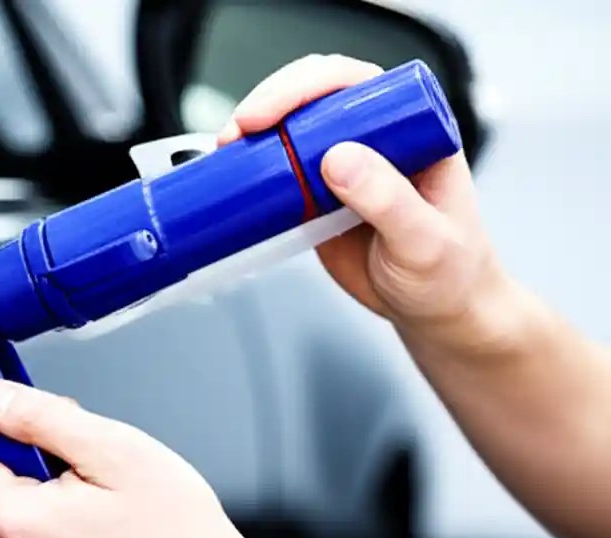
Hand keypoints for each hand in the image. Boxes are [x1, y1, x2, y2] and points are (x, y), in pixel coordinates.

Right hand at [219, 54, 515, 353]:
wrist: (436, 312)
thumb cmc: (450, 274)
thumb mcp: (425, 241)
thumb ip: (387, 200)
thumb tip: (338, 157)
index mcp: (416, 131)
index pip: (359, 84)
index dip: (311, 86)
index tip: (275, 112)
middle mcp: (378, 137)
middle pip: (317, 94)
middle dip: (273, 100)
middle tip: (243, 128)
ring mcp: (345, 165)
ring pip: (293, 126)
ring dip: (256, 131)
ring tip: (228, 148)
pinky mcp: (318, 195)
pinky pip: (281, 169)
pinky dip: (255, 168)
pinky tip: (235, 173)